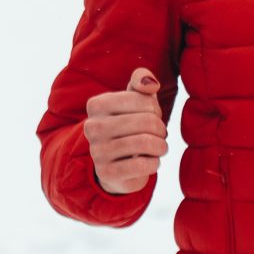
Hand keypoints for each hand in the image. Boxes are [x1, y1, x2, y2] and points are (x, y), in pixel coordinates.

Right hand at [83, 67, 168, 194]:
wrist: (118, 165)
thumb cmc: (131, 126)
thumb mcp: (136, 100)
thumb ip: (142, 81)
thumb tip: (150, 84)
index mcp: (97, 104)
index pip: (143, 99)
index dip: (155, 109)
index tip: (152, 116)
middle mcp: (92, 127)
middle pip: (147, 121)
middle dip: (160, 129)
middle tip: (159, 134)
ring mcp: (97, 151)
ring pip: (145, 143)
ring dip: (160, 146)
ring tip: (159, 147)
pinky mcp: (106, 173)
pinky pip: (141, 165)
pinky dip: (154, 163)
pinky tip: (151, 162)